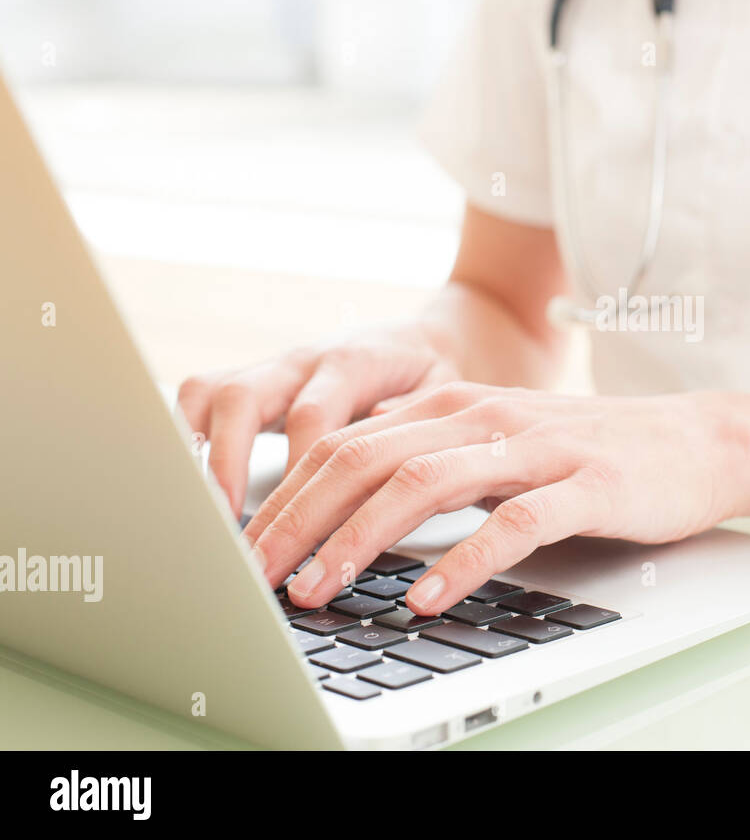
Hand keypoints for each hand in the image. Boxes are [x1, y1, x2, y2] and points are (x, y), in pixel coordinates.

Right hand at [177, 322, 459, 516]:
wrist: (426, 336)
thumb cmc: (433, 372)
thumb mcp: (446, 389)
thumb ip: (419, 416)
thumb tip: (388, 446)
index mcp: (352, 361)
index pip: (311, 414)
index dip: (297, 466)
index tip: (297, 521)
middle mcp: (303, 359)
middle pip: (244, 398)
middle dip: (228, 463)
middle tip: (229, 525)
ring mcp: (275, 368)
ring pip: (212, 392)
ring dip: (200, 452)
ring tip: (204, 514)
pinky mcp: (258, 379)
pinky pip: (204, 397)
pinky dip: (190, 439)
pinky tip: (194, 488)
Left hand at [242, 382, 749, 613]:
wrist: (697, 441)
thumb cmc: (593, 449)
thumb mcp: (501, 436)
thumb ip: (432, 447)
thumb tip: (354, 469)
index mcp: (455, 404)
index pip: (347, 446)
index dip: (288, 500)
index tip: (247, 551)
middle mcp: (484, 416)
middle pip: (367, 461)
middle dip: (301, 522)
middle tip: (258, 579)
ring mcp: (536, 449)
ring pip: (424, 484)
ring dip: (361, 541)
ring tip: (321, 590)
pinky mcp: (585, 486)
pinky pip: (512, 524)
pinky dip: (462, 561)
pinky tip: (427, 596)